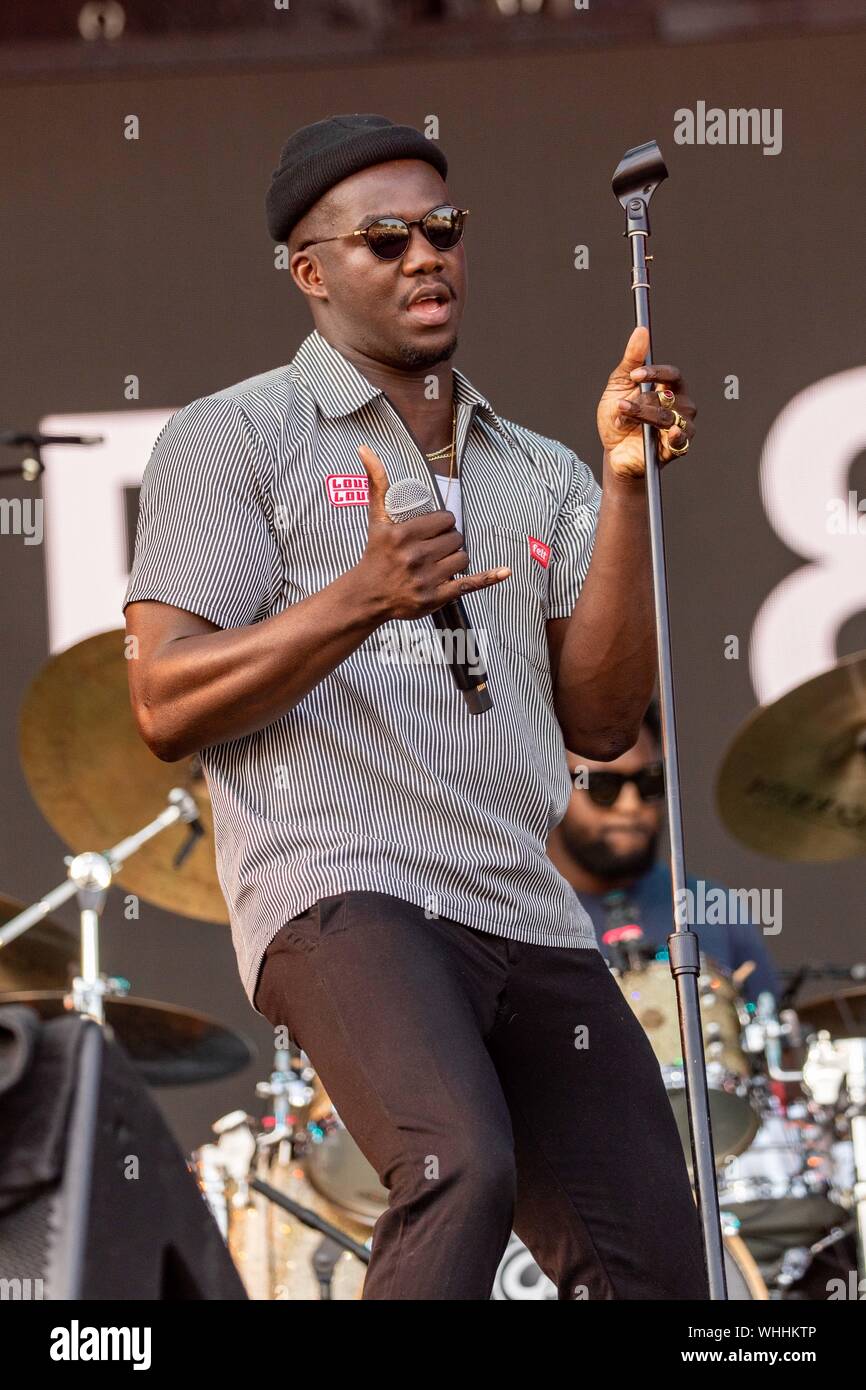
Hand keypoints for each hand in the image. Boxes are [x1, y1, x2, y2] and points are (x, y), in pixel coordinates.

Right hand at [354, 445, 511, 620]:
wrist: (367, 595)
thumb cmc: (375, 553)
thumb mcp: (376, 518)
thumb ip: (376, 482)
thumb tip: (365, 448)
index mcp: (403, 535)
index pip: (445, 519)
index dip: (444, 522)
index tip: (435, 528)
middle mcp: (415, 557)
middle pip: (455, 538)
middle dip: (449, 539)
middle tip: (435, 546)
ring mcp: (426, 579)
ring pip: (463, 557)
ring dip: (457, 556)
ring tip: (441, 560)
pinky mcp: (436, 597)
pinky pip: (469, 584)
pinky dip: (489, 578)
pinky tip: (505, 571)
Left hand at [596, 326, 696, 479]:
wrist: (612, 452)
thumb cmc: (618, 418)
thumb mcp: (619, 386)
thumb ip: (631, 360)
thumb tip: (641, 331)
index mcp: (670, 388)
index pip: (672, 375)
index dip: (655, 373)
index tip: (635, 375)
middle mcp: (680, 405)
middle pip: (669, 396)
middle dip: (642, 400)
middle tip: (623, 404)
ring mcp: (680, 427)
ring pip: (668, 416)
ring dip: (644, 415)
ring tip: (624, 418)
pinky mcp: (676, 449)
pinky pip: (682, 441)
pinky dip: (676, 436)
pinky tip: (669, 432)